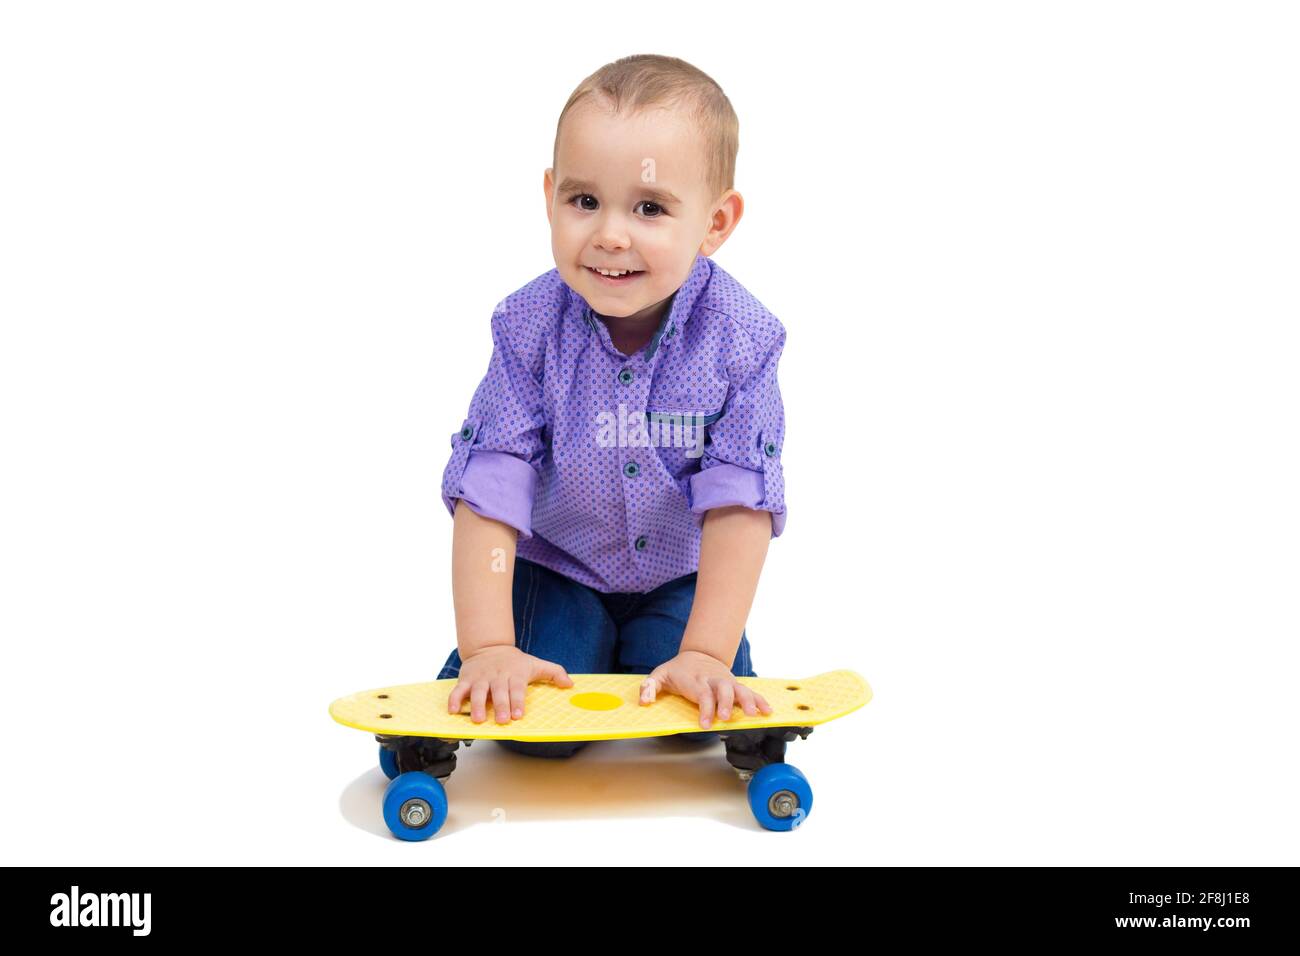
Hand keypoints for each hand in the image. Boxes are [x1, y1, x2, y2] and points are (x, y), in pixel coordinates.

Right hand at [447, 645, 573, 723]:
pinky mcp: (466, 679)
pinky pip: (458, 690)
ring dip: (477, 706)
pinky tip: (453, 711)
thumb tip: (570, 684)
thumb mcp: (536, 663)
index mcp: (514, 674)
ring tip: (479, 720)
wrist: (489, 646)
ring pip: (477, 692)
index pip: (517, 688)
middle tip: (503, 720)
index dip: (518, 701)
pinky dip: (454, 700)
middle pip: (498, 691)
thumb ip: (554, 673)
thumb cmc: (515, 661)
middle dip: (501, 706)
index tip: (519, 714)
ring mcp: (480, 678)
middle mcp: (497, 676)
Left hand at [639, 650, 772, 728]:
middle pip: (722, 689)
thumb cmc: (677, 669)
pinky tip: (767, 711)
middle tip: (725, 718)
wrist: (698, 653)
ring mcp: (725, 680)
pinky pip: (748, 691)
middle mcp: (712, 679)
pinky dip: (759, 700)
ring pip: (738, 688)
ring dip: (746, 701)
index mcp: (694, 679)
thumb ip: (649, 686)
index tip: (704, 724)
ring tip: (753, 714)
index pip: (702, 693)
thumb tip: (644, 701)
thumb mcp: (659, 674)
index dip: (704, 708)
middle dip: (725, 703)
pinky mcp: (734, 683)